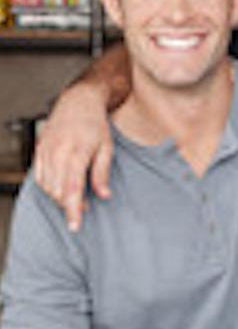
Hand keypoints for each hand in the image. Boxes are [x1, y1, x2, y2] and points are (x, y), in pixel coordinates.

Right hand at [34, 82, 113, 231]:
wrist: (78, 101)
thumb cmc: (95, 125)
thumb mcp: (106, 148)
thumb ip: (102, 174)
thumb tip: (104, 196)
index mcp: (76, 153)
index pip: (72, 189)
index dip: (73, 210)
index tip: (75, 226)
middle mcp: (58, 153)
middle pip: (58, 191)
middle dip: (69, 205)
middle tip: (85, 207)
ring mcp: (46, 151)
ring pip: (48, 186)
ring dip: (60, 197)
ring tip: (76, 197)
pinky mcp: (40, 150)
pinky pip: (40, 177)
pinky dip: (49, 188)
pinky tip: (60, 188)